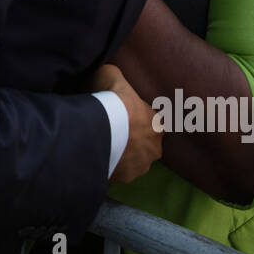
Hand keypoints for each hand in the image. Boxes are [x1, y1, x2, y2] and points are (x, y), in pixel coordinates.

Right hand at [92, 65, 162, 184]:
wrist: (100, 123)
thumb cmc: (111, 97)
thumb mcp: (112, 75)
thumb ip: (114, 78)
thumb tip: (106, 75)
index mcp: (157, 124)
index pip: (147, 124)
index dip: (131, 121)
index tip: (117, 119)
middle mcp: (154, 148)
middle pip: (141, 146)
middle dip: (128, 142)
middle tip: (108, 134)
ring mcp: (141, 165)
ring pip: (130, 161)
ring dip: (119, 156)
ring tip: (100, 147)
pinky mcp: (125, 178)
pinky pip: (116, 173)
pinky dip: (108, 167)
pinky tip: (96, 157)